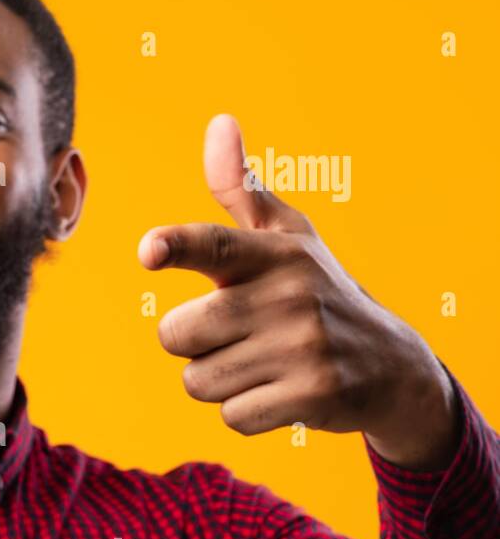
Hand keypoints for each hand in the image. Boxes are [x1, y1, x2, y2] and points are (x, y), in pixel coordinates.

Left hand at [138, 114, 458, 470]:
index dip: (177, 247)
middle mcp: (289, 296)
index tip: (150, 252)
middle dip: (192, 343)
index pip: (215, 245)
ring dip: (219, 380)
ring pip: (198, 381)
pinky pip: (231, 416)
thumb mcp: (285, 237)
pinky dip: (246, 411)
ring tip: (261, 362)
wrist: (388, 363)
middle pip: (176, 335)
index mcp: (274, 253)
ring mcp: (303, 347)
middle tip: (236, 334)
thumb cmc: (314, 290)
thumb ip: (238, 189)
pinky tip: (279, 392)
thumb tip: (219, 122)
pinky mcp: (312, 395)